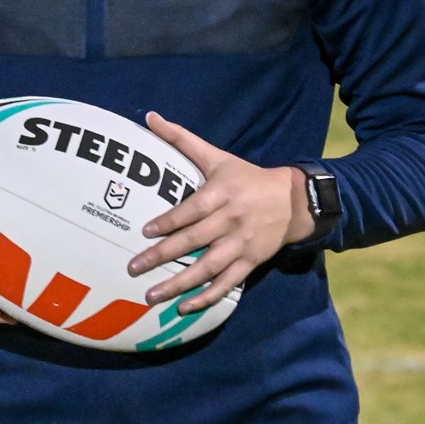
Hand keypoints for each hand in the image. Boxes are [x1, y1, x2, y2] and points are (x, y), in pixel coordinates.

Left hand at [126, 112, 314, 313]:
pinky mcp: (249, 262)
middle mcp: (230, 221)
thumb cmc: (245, 177)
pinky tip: (184, 307)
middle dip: (162, 256)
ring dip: (179, 284)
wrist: (291, 201)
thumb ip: (181, 139)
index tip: (145, 231)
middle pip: (194, 241)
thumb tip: (150, 116)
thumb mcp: (216, 156)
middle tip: (134, 268)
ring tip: (151, 295)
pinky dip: (206, 297)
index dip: (169, 221)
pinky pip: (226, 284)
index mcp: (221, 194)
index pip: (192, 210)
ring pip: (207, 268)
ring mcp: (241, 245)